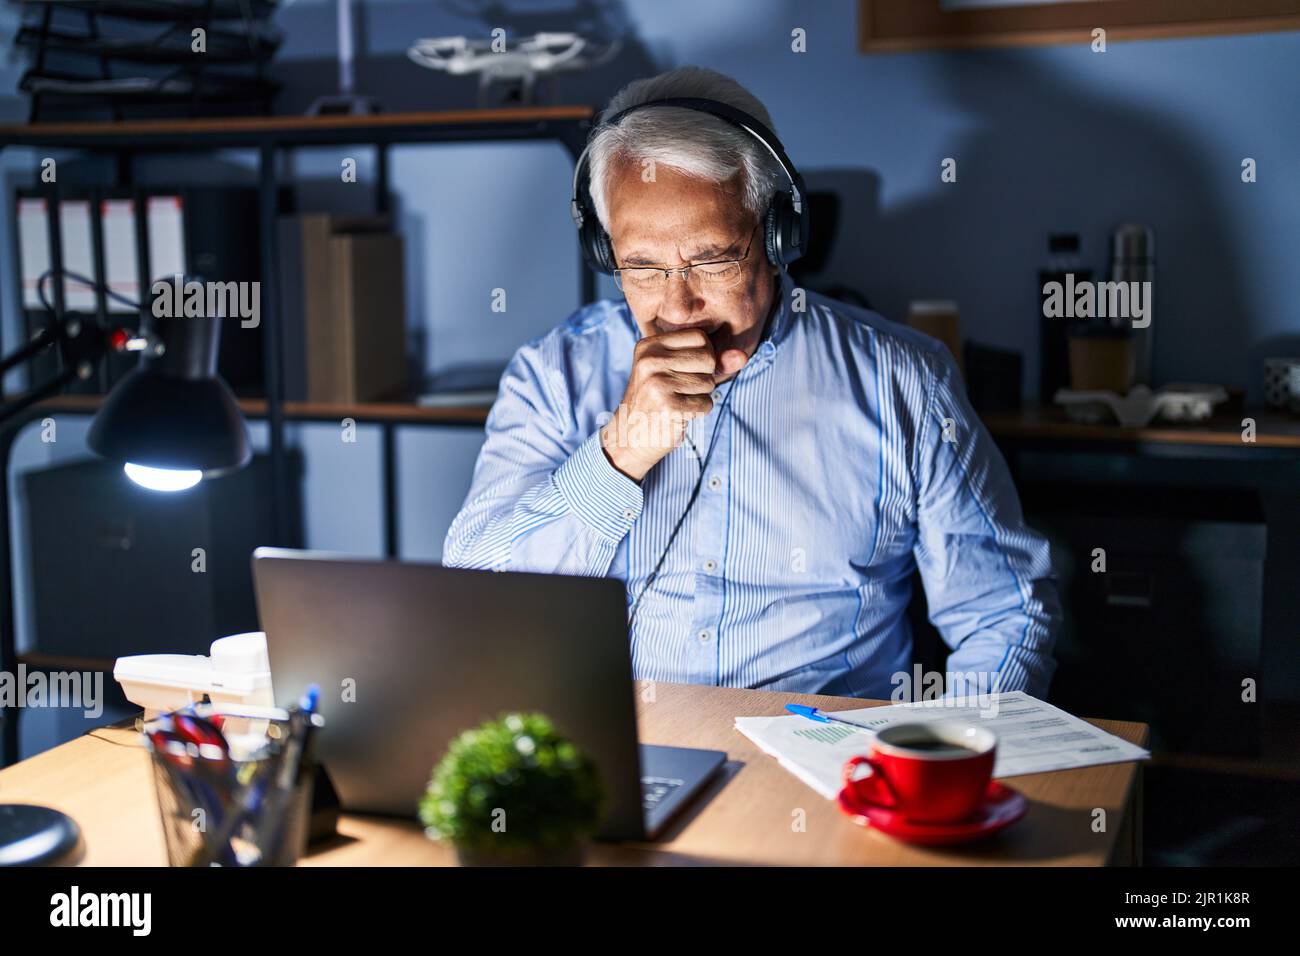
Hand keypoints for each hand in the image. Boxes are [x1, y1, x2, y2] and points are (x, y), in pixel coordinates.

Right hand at [600, 328, 747, 481]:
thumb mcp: (679, 372)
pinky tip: (679, 414)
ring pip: (709, 382)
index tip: (687, 370)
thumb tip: (741, 356)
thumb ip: (713, 361)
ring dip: (701, 396)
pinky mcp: (668, 406)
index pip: (700, 337)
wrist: (630, 437)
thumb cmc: (659, 400)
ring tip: (677, 401)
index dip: (705, 355)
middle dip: (705, 377)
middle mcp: (650, 360)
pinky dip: (699, 412)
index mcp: (650, 345)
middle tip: (681, 389)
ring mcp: (657, 383)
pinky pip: (706, 404)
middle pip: (708, 358)